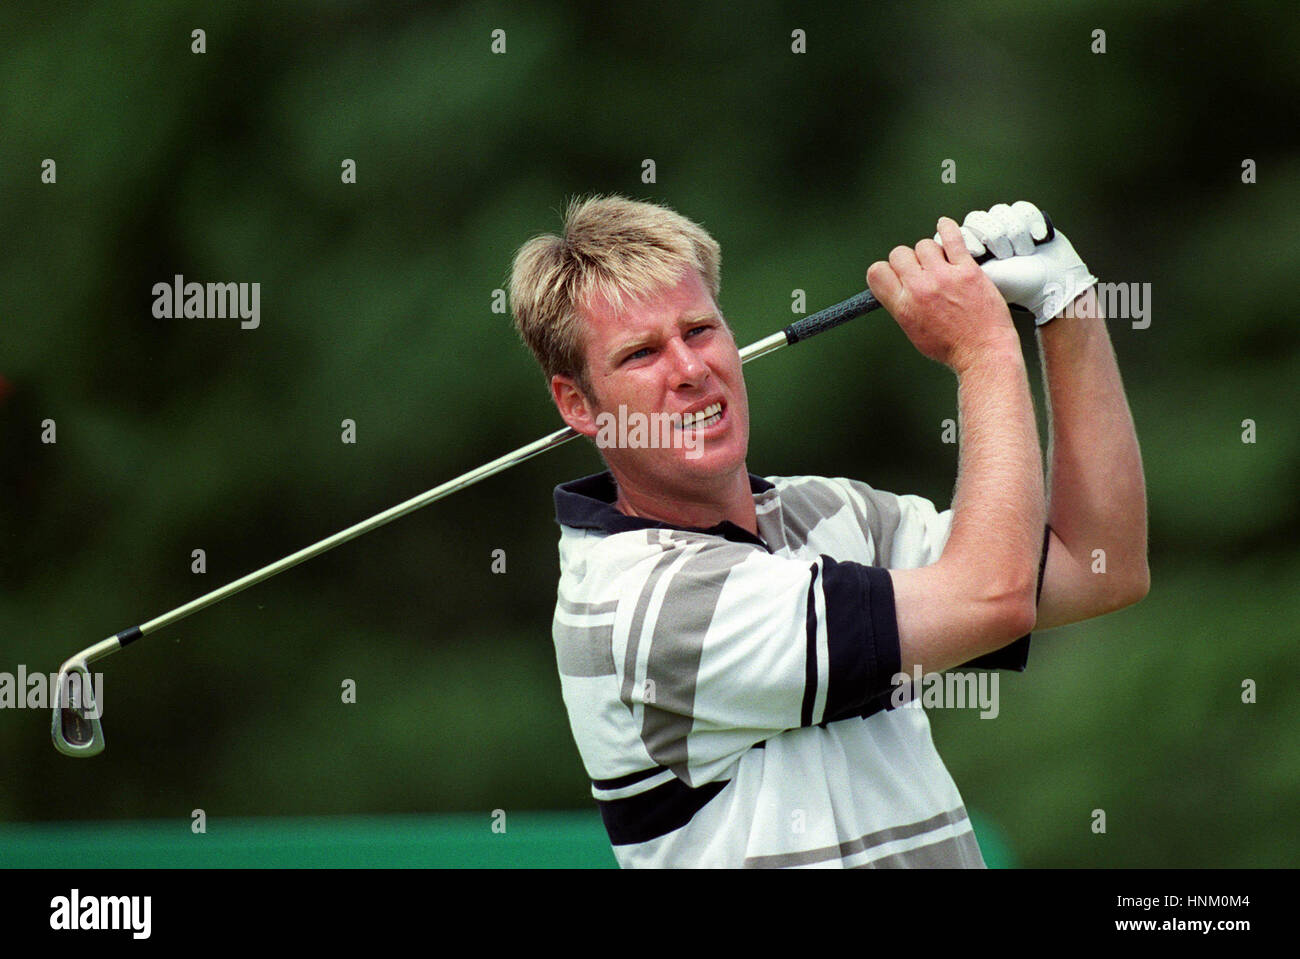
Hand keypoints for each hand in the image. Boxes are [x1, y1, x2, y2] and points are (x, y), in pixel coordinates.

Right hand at [867, 217, 1016, 371]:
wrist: (983, 352)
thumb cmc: (951, 347)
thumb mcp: (914, 331)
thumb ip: (902, 306)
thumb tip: (897, 286)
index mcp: (903, 306)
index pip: (877, 272)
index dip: (886, 270)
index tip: (896, 274)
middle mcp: (920, 289)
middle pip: (900, 254)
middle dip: (908, 260)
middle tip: (921, 270)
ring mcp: (944, 277)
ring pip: (924, 245)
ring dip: (930, 252)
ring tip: (941, 263)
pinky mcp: (967, 270)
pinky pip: (952, 238)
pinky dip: (947, 228)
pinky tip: (944, 226)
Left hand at [936, 201, 1097, 324]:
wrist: (1051, 285)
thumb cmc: (1015, 287)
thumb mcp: (980, 281)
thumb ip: (955, 269)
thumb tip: (938, 259)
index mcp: (970, 249)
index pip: (957, 230)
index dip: (967, 238)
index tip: (979, 253)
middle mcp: (986, 233)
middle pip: (976, 218)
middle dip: (993, 238)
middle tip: (1003, 257)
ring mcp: (1006, 224)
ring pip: (1000, 212)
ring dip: (1014, 235)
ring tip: (1022, 253)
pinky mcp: (1028, 218)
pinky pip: (1023, 209)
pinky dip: (1033, 225)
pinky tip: (1037, 239)